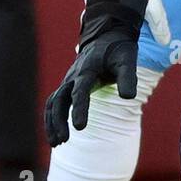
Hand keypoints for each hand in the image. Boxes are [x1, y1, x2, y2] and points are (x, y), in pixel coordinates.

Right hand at [45, 31, 137, 145]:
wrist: (107, 36)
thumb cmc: (119, 50)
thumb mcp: (128, 60)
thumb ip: (128, 78)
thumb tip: (128, 97)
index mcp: (87, 70)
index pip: (80, 92)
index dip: (79, 109)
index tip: (79, 128)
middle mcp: (74, 76)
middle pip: (59, 100)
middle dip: (58, 121)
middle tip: (63, 141)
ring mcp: (68, 81)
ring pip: (53, 102)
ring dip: (52, 122)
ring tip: (56, 143)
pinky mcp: (68, 86)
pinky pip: (54, 103)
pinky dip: (52, 118)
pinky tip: (57, 135)